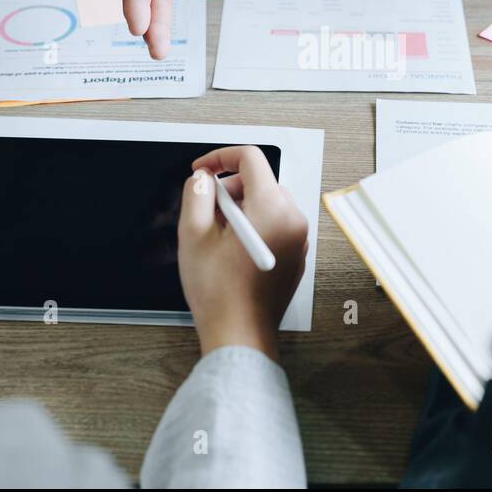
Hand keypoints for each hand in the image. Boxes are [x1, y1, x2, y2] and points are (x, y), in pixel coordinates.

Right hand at [177, 146, 307, 360]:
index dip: (220, 158)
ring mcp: (298, 239)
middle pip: (260, 181)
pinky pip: (276, 224)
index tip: (202, 171)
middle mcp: (292, 219)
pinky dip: (254, 225)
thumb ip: (197, 194)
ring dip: (241, 208)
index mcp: (271, 208)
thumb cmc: (220, 293)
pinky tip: (233, 250)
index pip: (250, 158)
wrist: (240, 334)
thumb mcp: (194, 235)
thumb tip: (202, 179)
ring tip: (218, 235)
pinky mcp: (296, 255)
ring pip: (268, 203)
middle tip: (206, 211)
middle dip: (229, 188)